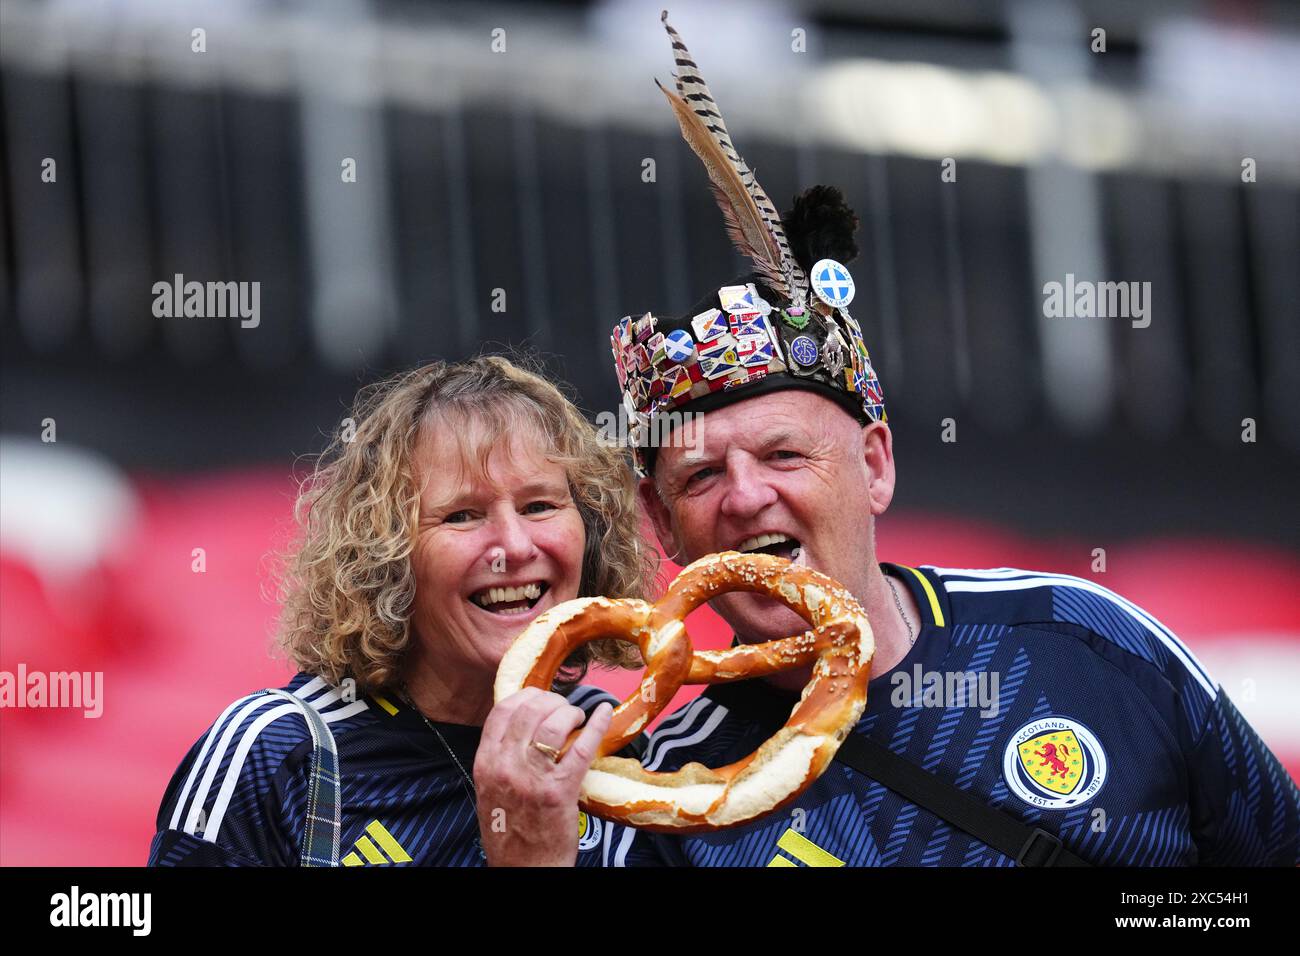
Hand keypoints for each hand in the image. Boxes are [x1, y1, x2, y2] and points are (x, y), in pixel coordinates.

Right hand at [474, 687, 612, 866]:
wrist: (522, 868)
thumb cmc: (509, 830)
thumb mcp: (490, 789)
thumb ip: (500, 758)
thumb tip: (522, 725)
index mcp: (485, 763)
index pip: (502, 711)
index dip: (525, 696)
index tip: (539, 698)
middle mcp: (505, 766)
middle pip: (530, 711)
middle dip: (551, 701)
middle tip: (563, 707)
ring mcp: (532, 777)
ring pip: (554, 724)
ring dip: (570, 712)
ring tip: (577, 717)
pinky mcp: (560, 790)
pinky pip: (582, 747)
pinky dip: (596, 725)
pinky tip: (604, 713)